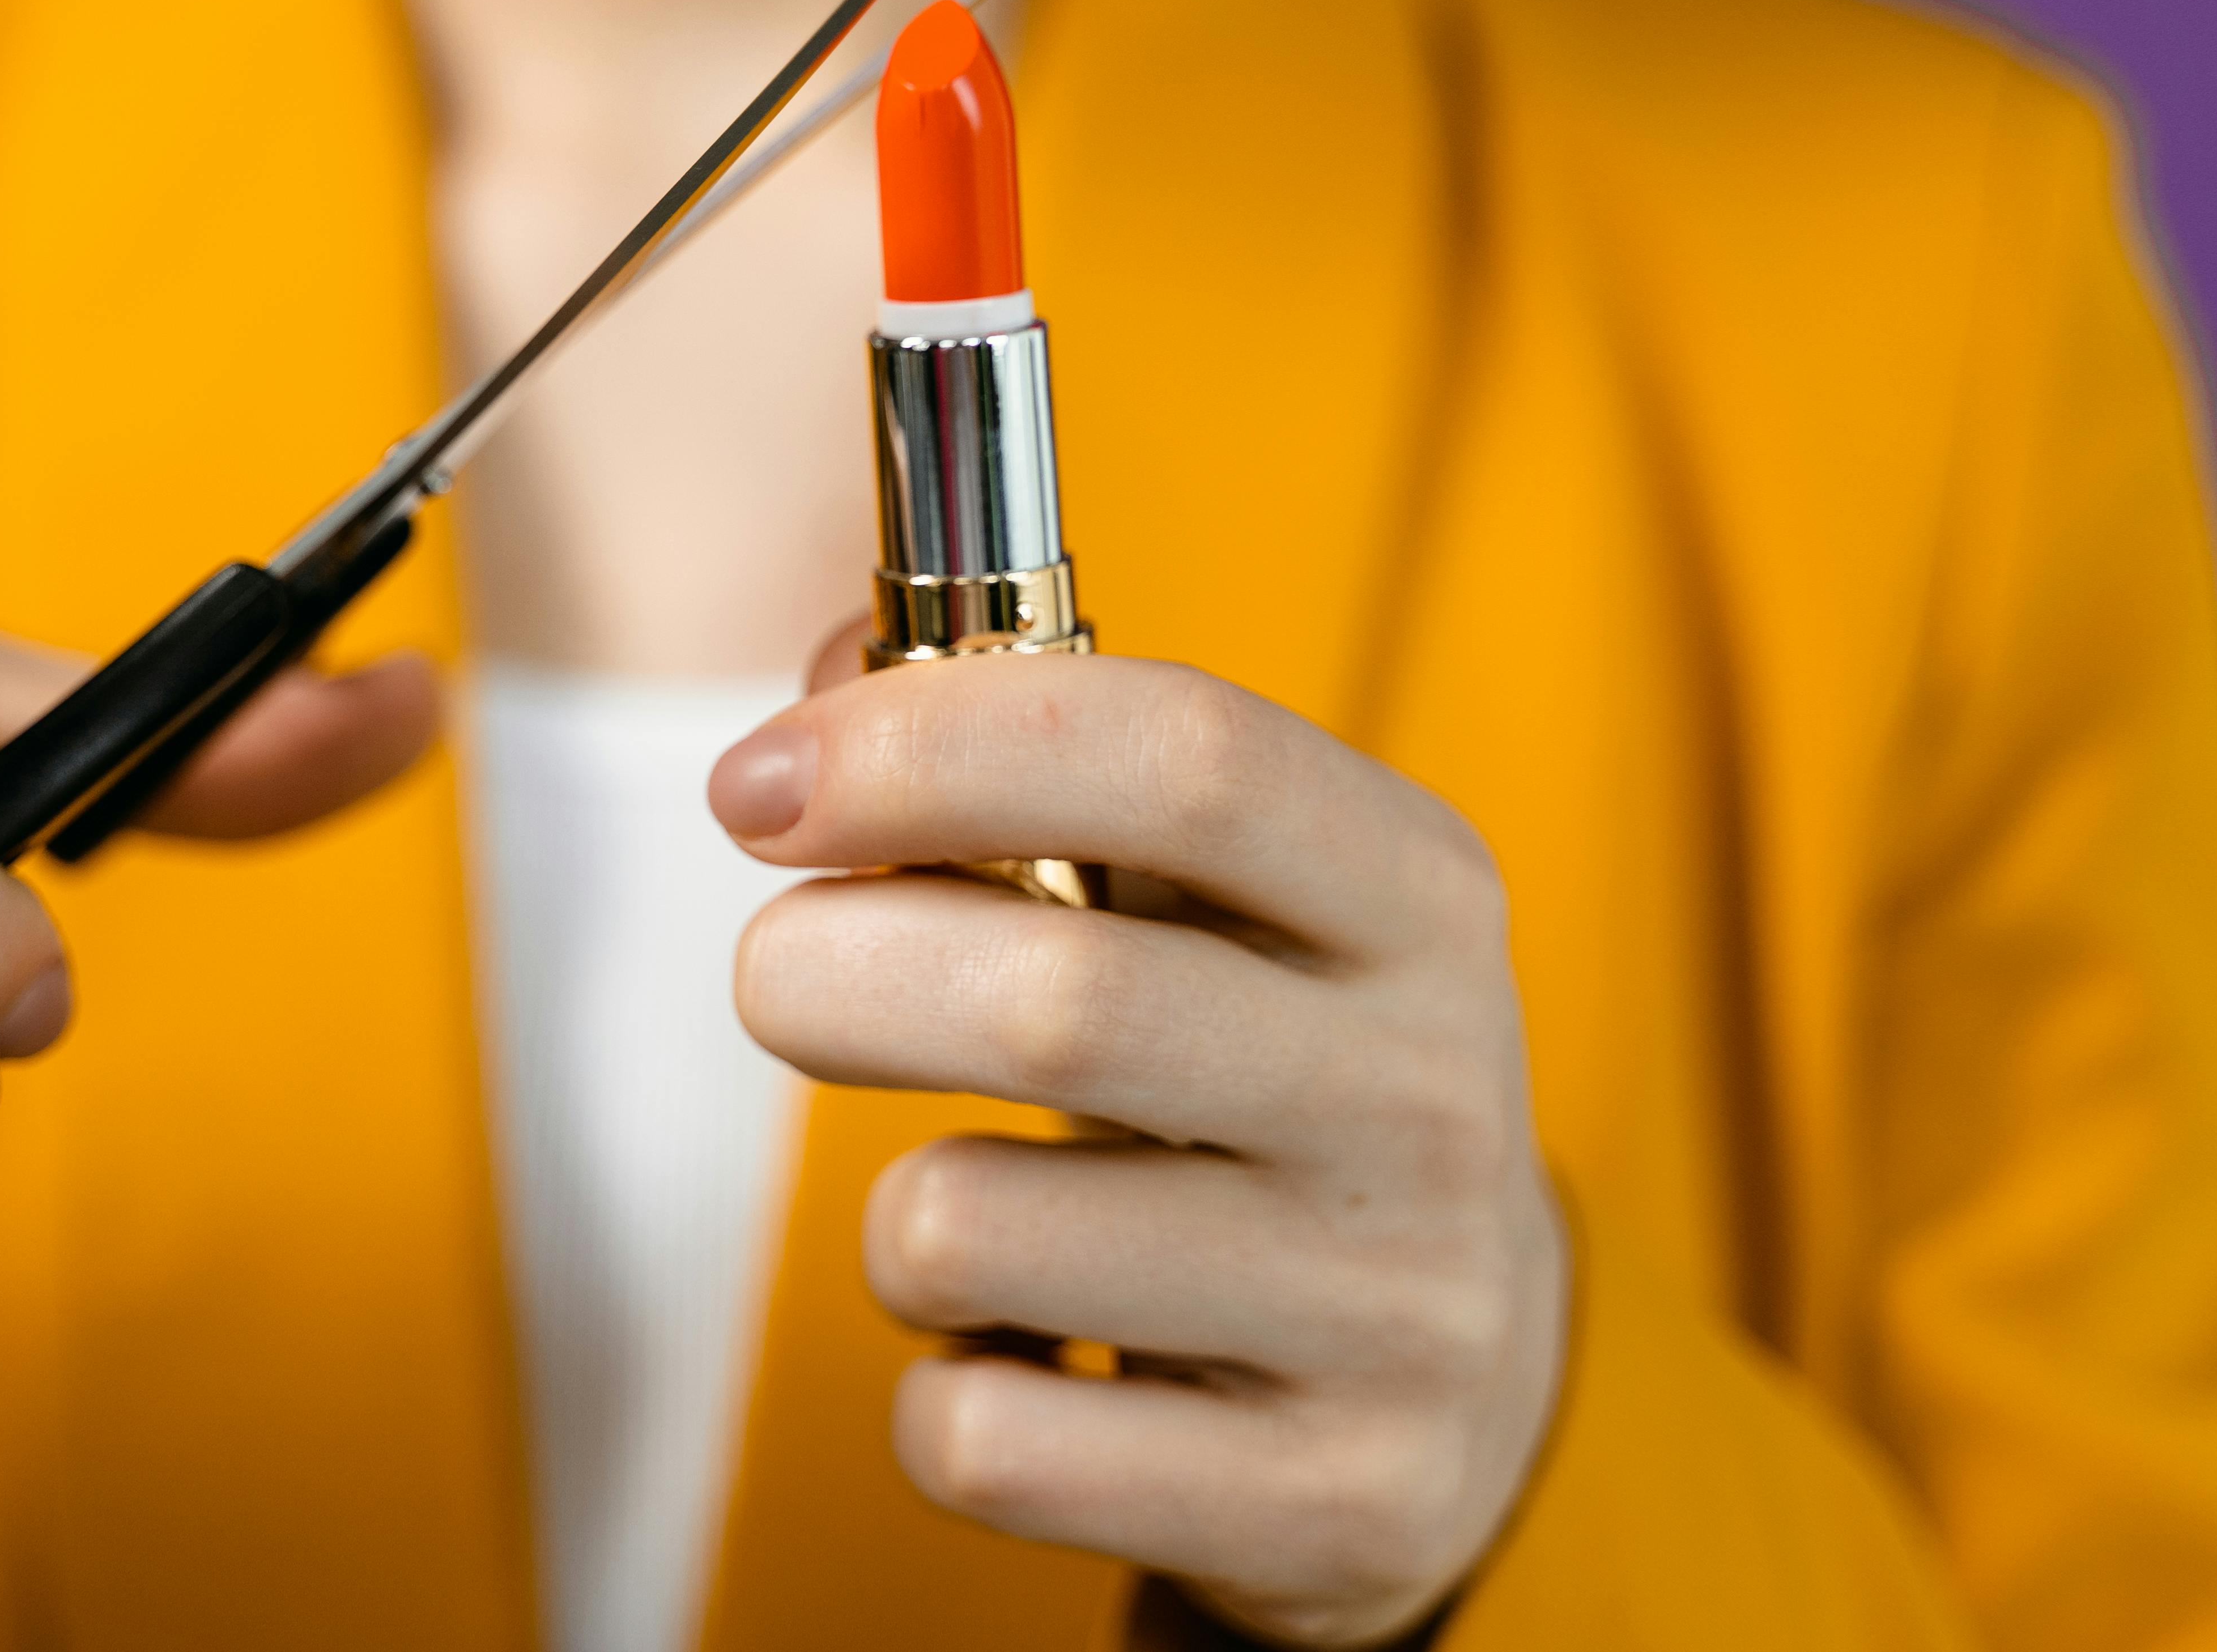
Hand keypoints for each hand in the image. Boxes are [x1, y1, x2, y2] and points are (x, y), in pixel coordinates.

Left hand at [709, 642, 1564, 1646]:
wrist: (1460, 1375)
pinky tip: (1026, 1364)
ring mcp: (1394, 1313)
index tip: (757, 783)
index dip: (933, 745)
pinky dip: (942, 1395)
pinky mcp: (1330, 1501)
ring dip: (894, 1223)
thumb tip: (814, 715)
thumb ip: (1021, 765)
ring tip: (964, 1214)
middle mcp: (1428, 1094)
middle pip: (1056, 1000)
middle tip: (782, 978)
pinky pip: (987, 1441)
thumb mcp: (1208, 896)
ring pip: (972, 1235)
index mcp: (1412, 892)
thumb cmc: (1258, 1067)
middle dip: (828, 974)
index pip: (1182, 755)